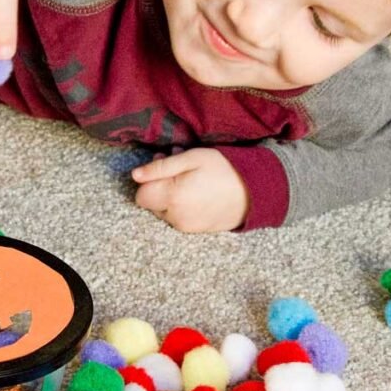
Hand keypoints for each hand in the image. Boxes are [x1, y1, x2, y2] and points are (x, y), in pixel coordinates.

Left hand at [131, 148, 249, 231]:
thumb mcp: (192, 158)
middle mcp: (176, 217)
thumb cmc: (224, 169)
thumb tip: (135, 175)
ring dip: (171, 196)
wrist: (255, 192)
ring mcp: (186, 227)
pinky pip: (178, 218)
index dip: (149, 179)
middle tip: (179, 168)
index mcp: (173, 197)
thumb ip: (160, 167)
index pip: (141, 195)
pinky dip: (181, 206)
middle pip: (152, 203)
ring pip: (164, 211)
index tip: (163, 166)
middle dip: (160, 186)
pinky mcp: (195, 231)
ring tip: (190, 180)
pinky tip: (197, 193)